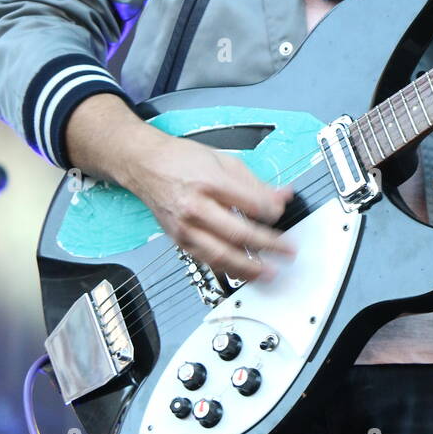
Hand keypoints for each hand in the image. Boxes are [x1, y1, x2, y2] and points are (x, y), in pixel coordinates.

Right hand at [120, 129, 295, 283]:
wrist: (146, 165)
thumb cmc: (182, 160)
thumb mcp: (224, 161)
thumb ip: (255, 183)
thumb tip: (281, 197)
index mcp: (209, 182)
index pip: (250, 204)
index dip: (272, 212)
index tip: (282, 215)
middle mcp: (195, 208)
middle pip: (237, 233)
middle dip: (267, 246)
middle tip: (286, 252)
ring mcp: (185, 228)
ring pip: (221, 255)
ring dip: (248, 267)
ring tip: (269, 273)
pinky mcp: (179, 240)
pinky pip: (207, 259)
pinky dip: (227, 268)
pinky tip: (243, 272)